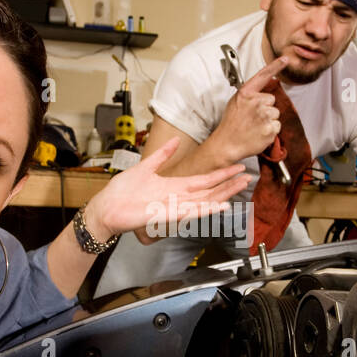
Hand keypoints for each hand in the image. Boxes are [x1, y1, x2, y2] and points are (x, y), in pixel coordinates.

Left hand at [83, 138, 249, 242]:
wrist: (107, 208)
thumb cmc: (122, 192)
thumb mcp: (145, 167)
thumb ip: (162, 155)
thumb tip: (174, 140)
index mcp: (174, 186)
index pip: (204, 180)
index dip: (221, 174)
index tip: (237, 167)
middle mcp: (178, 198)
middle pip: (210, 190)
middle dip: (229, 184)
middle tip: (248, 177)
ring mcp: (174, 207)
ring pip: (205, 201)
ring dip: (223, 195)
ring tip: (240, 188)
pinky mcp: (166, 215)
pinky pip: (190, 212)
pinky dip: (205, 210)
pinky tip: (219, 205)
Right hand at [210, 55, 289, 163]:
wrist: (227, 144)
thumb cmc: (230, 125)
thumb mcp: (235, 103)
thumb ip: (249, 95)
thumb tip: (260, 92)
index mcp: (246, 94)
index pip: (263, 76)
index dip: (276, 66)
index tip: (285, 59)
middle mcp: (256, 102)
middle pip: (271, 100)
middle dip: (266, 108)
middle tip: (253, 118)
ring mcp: (264, 116)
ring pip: (275, 113)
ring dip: (268, 120)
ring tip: (255, 126)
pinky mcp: (270, 129)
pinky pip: (277, 126)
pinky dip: (270, 131)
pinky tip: (259, 133)